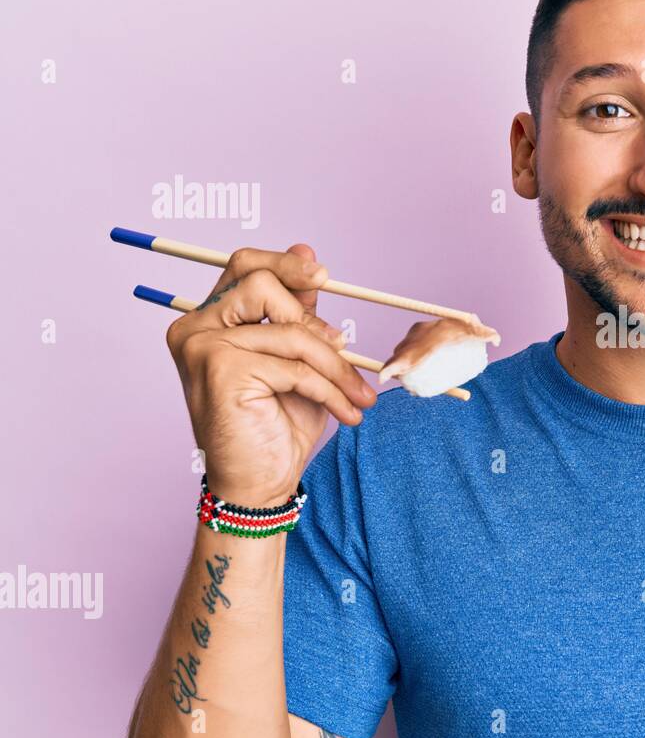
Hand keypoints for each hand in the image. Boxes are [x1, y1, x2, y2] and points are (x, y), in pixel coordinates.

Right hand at [165, 244, 377, 507]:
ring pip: (290, 332)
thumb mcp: (297, 358)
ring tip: (357, 395)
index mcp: (208, 320)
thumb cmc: (277, 422)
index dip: (285, 264)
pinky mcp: (221, 370)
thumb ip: (298, 311)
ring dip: (335, 366)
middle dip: (314, 322)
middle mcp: (194, 328)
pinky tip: (347, 412)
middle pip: (264, 284)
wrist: (259, 483)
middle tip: (344, 352)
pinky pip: (294, 366)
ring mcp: (202, 347)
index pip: (244, 266)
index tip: (323, 277)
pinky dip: (329, 390)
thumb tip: (307, 253)